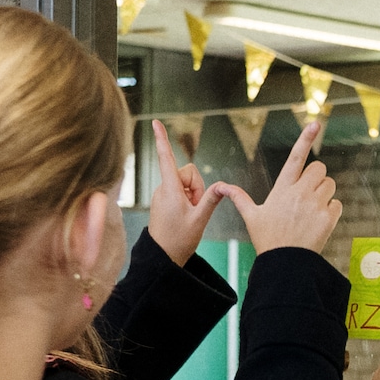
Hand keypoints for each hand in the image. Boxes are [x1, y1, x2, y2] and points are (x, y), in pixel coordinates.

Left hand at [145, 120, 223, 265]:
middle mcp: (164, 188)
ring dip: (193, 196)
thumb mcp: (200, 220)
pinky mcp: (164, 199)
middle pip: (188, 173)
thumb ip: (212, 200)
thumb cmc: (179, 240)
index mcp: (170, 190)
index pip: (166, 158)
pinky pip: (181, 191)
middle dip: (197, 187)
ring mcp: (163, 193)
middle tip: (194, 209)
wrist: (163, 258)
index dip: (162, 139)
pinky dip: (188, 200)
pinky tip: (184, 215)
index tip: (155, 122)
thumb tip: (224, 186)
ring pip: (186, 183)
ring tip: (188, 215)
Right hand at [217, 119, 340, 253]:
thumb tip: (222, 187)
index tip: (316, 123)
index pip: (295, 157)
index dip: (306, 138)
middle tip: (308, 194)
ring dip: (325, 193)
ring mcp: (315, 204)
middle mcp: (300, 192)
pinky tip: (319, 221)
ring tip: (312, 210)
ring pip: (330, 184)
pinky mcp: (328, 217)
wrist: (285, 263)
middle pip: (320, 168)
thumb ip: (239, 198)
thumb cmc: (268, 239)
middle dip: (316, 178)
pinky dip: (332, 210)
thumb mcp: (251, 217)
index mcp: (282, 188)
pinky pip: (337, 203)